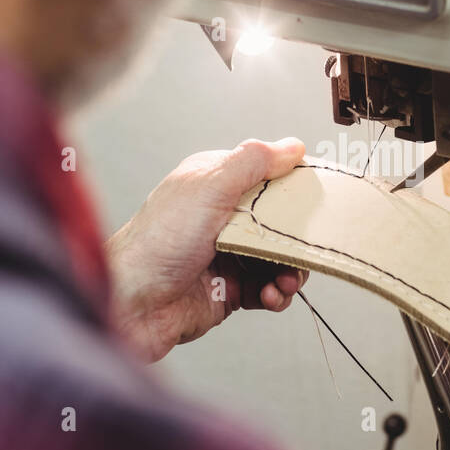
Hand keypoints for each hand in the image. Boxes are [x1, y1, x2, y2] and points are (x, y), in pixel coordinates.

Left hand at [107, 138, 309, 362]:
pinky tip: (271, 296)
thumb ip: (253, 162)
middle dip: (296, 238)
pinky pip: (266, 289)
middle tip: (303, 250)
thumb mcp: (209, 187)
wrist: (130, 304)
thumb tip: (292, 146)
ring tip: (285, 281)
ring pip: (276, 258)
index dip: (294, 189)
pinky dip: (276, 294)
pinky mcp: (228, 290)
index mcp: (214, 183)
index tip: (318, 202)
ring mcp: (224, 255)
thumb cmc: (157, 241)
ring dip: (289, 271)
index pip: (266, 177)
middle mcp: (219, 217)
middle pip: (278, 222)